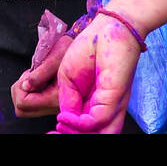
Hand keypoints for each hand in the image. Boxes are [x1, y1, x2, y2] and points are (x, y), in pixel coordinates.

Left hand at [11, 33, 75, 117]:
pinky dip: (30, 90)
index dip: (20, 88)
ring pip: (25, 108)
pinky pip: (32, 102)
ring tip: (36, 75)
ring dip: (24, 90)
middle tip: (30, 75)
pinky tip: (40, 78)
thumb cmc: (71, 50)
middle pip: (22, 110)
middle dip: (20, 91)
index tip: (29, 74)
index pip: (24, 104)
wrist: (85, 50)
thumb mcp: (54, 57)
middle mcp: (56, 106)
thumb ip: (39, 74)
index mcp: (57, 98)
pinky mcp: (52, 102)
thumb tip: (24, 86)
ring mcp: (54, 106)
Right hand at [54, 14, 142, 132]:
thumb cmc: (89, 48)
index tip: (51, 133)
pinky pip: (98, 121)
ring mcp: (111, 106)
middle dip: (70, 136)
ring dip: (76, 134)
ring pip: (100, 133)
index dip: (66, 132)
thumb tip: (65, 120)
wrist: (106, 29)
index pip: (82, 127)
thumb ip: (67, 101)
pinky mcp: (115, 98)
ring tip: (59, 130)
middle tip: (54, 133)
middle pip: (92, 133)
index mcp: (94, 105)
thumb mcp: (67, 78)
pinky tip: (65, 118)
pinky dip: (80, 125)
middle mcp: (105, 109)